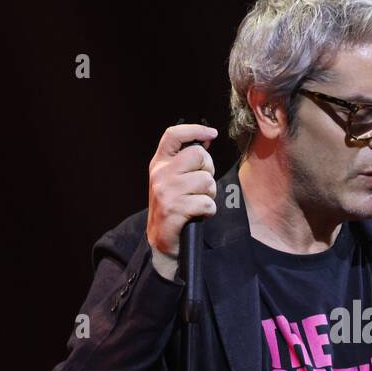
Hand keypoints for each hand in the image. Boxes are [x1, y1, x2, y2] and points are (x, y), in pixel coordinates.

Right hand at [147, 122, 218, 273]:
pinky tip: (198, 214)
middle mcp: (160, 174)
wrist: (160, 241)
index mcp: (159, 163)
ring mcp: (166, 191)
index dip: (194, 130)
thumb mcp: (172, 180)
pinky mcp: (174, 209)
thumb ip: (185, 161)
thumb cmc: (172, 207)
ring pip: (206, 180)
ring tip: (198, 202)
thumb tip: (206, 140)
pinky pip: (207, 202)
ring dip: (210, 193)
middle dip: (209, 170)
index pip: (173, 135)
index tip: (212, 133)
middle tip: (203, 185)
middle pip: (198, 155)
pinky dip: (209, 210)